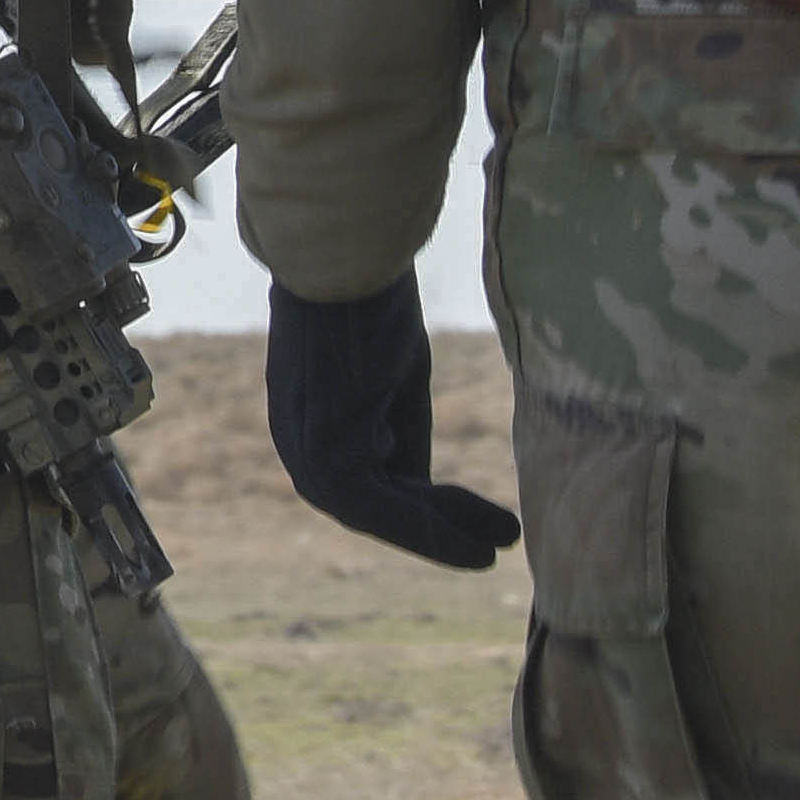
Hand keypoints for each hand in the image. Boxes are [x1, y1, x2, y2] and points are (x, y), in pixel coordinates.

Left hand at [266, 281, 519, 570]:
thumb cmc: (369, 297)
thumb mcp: (393, 373)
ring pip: (378, 514)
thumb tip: (417, 484)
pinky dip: (432, 532)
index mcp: (307, 418)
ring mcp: (305, 448)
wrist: (345, 254)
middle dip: (438, 525)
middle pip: (371, 505)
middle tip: (502, 540)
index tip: (476, 521)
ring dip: (442, 534)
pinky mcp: (326, 451)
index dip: (423, 506)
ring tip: (501, 545)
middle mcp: (297, 440)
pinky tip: (481, 545)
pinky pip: (382, 509)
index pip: (366, 480)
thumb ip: (397, 426)